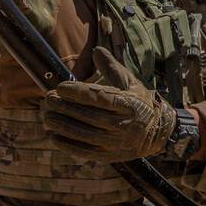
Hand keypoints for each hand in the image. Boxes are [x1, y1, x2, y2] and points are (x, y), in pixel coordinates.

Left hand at [42, 47, 176, 161]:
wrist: (158, 132)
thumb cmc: (139, 103)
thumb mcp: (130, 83)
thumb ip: (112, 67)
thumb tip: (96, 50)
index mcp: (129, 104)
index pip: (101, 98)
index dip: (79, 93)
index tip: (61, 87)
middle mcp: (124, 124)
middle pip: (90, 116)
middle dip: (66, 107)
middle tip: (49, 99)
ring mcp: (117, 142)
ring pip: (86, 134)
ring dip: (63, 126)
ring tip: (47, 117)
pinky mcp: (111, 155)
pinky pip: (87, 151)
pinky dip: (69, 145)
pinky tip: (54, 137)